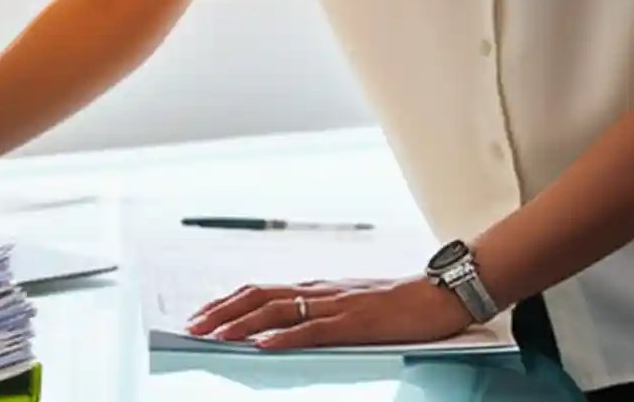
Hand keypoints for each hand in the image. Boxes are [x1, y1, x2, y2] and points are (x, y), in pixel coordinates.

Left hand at [185, 277, 472, 349]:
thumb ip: (320, 314)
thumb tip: (284, 329)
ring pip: (278, 310)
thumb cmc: (398, 305)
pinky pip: (314, 329)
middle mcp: (318, 291)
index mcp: (315, 288)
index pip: (259, 290)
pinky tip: (265, 345)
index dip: (226, 302)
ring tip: (216, 336)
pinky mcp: (356, 322)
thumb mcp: (350, 307)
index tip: (200, 315)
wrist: (441, 295)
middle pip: (258, 295)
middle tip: (191, 327)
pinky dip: (285, 336)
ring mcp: (336, 305)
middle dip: (221, 311)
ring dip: (242, 324)